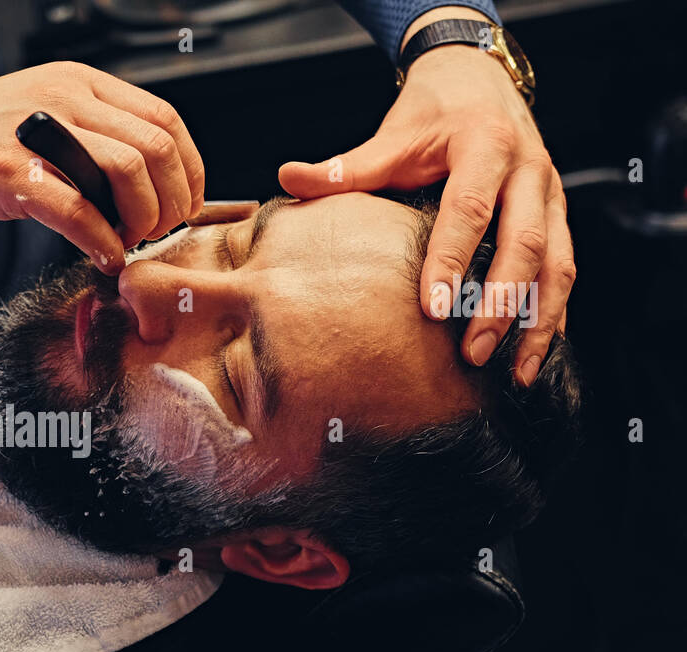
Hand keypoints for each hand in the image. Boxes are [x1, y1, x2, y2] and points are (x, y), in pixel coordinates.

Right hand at [0, 62, 205, 273]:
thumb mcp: (41, 117)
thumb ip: (89, 137)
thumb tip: (142, 183)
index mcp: (79, 84)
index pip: (164, 118)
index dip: (188, 169)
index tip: (184, 204)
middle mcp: (64, 98)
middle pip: (155, 146)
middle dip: (170, 201)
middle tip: (158, 232)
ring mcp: (36, 133)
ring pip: (127, 171)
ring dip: (142, 220)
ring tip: (130, 243)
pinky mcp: (8, 172)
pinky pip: (78, 210)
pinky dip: (103, 241)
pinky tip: (104, 256)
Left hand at [278, 39, 573, 386]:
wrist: (480, 79)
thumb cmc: (434, 113)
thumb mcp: (394, 134)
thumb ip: (346, 167)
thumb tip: (288, 178)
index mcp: (486, 145)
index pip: (470, 209)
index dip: (452, 260)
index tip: (432, 308)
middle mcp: (529, 170)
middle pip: (526, 243)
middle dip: (502, 303)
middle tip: (474, 352)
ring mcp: (551, 195)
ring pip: (558, 263)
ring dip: (537, 320)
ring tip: (513, 371)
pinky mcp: (558, 216)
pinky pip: (565, 270)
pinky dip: (552, 314)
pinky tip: (533, 353)